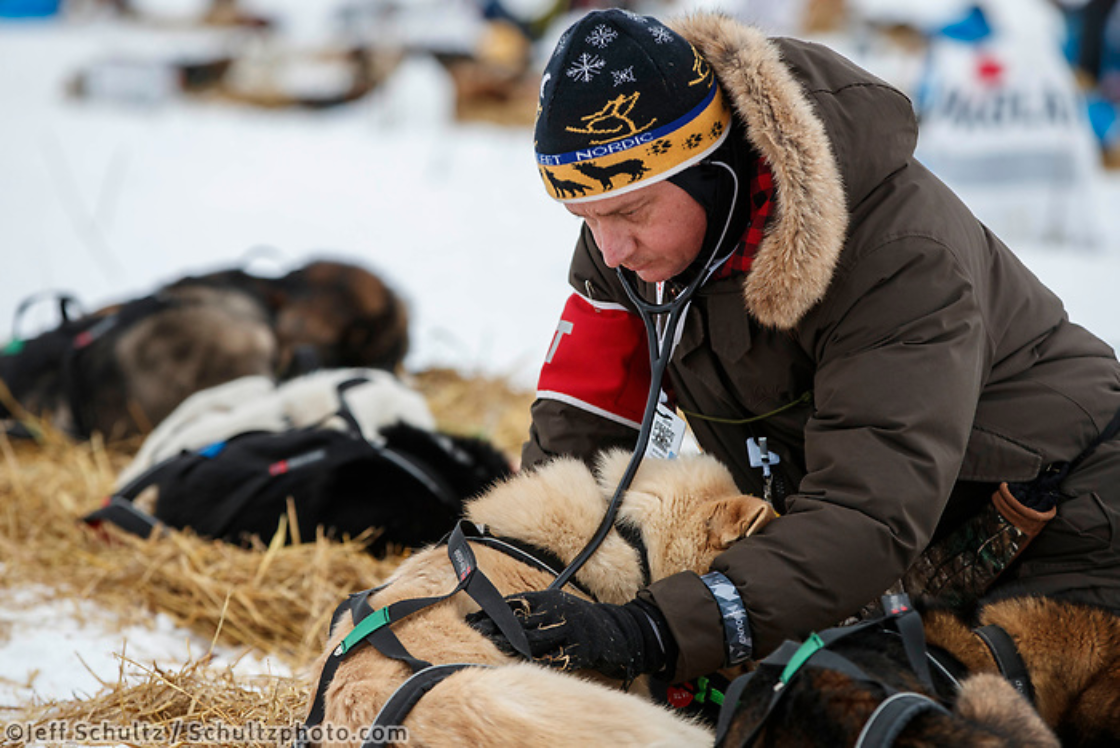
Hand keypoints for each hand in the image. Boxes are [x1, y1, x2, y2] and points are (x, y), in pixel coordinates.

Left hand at [467, 589, 671, 681]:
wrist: (624, 630)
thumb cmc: (585, 622)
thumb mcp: (559, 607)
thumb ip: (535, 611)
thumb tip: (503, 617)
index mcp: (551, 599)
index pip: (516, 603)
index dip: (493, 612)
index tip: (474, 619)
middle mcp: (559, 611)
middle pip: (522, 621)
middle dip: (498, 629)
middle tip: (478, 633)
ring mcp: (571, 630)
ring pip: (536, 639)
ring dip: (514, 646)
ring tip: (495, 649)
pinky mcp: (583, 648)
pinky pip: (558, 658)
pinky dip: (541, 663)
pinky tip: (525, 668)